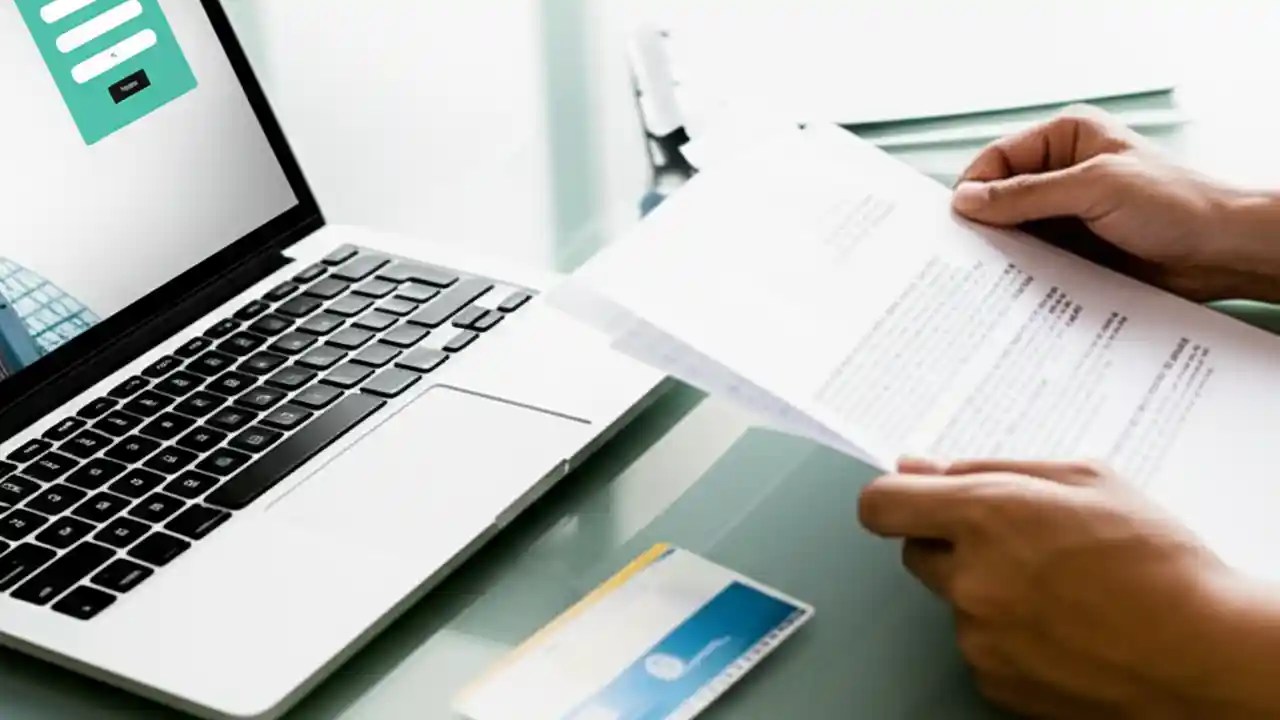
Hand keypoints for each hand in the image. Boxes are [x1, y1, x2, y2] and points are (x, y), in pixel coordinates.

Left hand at [858, 457, 1265, 717]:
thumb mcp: (1085, 479)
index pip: (881, 505)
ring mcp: (978, 635)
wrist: (1203, 654)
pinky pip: (979, 644)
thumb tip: (920, 467)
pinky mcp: (993, 679)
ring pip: (953, 600)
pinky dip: (1006, 634)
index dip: (892, 499)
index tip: (910, 500)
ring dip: (985, 589)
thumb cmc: (1158, 560)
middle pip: (916, 552)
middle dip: (951, 542)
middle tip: (1017, 543)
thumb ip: (990, 467)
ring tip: (1059, 591)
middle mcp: (970, 577)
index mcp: (986, 514)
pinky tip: (1061, 628)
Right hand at [952, 106, 1279, 302]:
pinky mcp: (1074, 247)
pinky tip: (1014, 287)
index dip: (974, 187)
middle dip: (986, 223)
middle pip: (1001, 195)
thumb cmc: (1174, 204)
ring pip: (1015, 231)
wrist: (1221, 251)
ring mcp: (1067, 211)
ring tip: (989, 276)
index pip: (999, 157)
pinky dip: (1022, 272)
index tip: (957, 221)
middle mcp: (1063, 171)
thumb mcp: (1094, 189)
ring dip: (1005, 252)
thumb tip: (967, 200)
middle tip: (966, 253)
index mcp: (1066, 137)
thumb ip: (1027, 194)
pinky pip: (1034, 258)